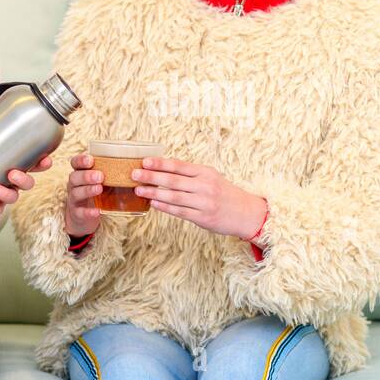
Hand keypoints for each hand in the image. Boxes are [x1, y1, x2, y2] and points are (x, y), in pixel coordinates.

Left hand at [0, 153, 53, 216]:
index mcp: (17, 162)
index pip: (36, 163)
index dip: (43, 163)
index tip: (45, 160)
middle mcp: (14, 178)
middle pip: (27, 183)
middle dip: (23, 179)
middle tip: (12, 173)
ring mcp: (5, 192)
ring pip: (13, 197)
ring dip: (5, 193)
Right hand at [64, 153, 103, 236]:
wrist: (82, 216)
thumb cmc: (95, 192)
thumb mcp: (100, 180)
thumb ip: (109, 171)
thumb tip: (132, 161)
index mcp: (80, 173)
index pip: (75, 163)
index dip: (81, 160)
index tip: (91, 160)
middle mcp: (74, 185)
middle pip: (74, 177)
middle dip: (86, 176)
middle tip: (100, 176)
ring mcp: (74, 199)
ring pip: (76, 193)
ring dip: (88, 190)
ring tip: (99, 189)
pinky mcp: (77, 214)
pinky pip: (80, 213)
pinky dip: (88, 212)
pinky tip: (98, 211)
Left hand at [131, 156, 266, 238]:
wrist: (246, 212)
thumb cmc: (224, 193)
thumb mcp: (211, 177)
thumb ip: (190, 174)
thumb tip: (162, 170)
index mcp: (205, 172)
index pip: (179, 166)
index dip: (160, 163)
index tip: (144, 161)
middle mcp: (204, 186)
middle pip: (173, 180)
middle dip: (151, 177)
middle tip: (134, 175)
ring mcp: (204, 202)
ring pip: (174, 196)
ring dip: (154, 193)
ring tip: (139, 190)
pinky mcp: (203, 218)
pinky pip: (179, 211)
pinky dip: (165, 207)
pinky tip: (153, 204)